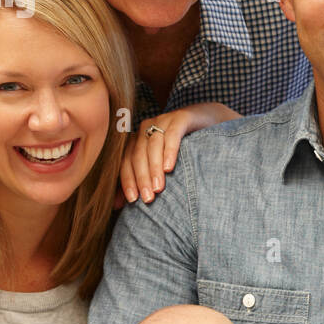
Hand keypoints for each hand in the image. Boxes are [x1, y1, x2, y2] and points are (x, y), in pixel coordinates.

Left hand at [120, 102, 239, 203]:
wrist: (208, 119)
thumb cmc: (183, 147)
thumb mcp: (160, 164)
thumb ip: (140, 181)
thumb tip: (116, 205)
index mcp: (137, 140)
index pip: (126, 161)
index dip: (127, 181)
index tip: (132, 200)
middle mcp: (145, 128)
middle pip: (137, 155)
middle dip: (141, 178)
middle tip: (148, 199)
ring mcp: (162, 120)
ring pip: (152, 146)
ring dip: (154, 168)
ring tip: (159, 188)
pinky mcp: (180, 118)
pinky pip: (171, 135)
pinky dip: (169, 152)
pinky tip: (169, 168)